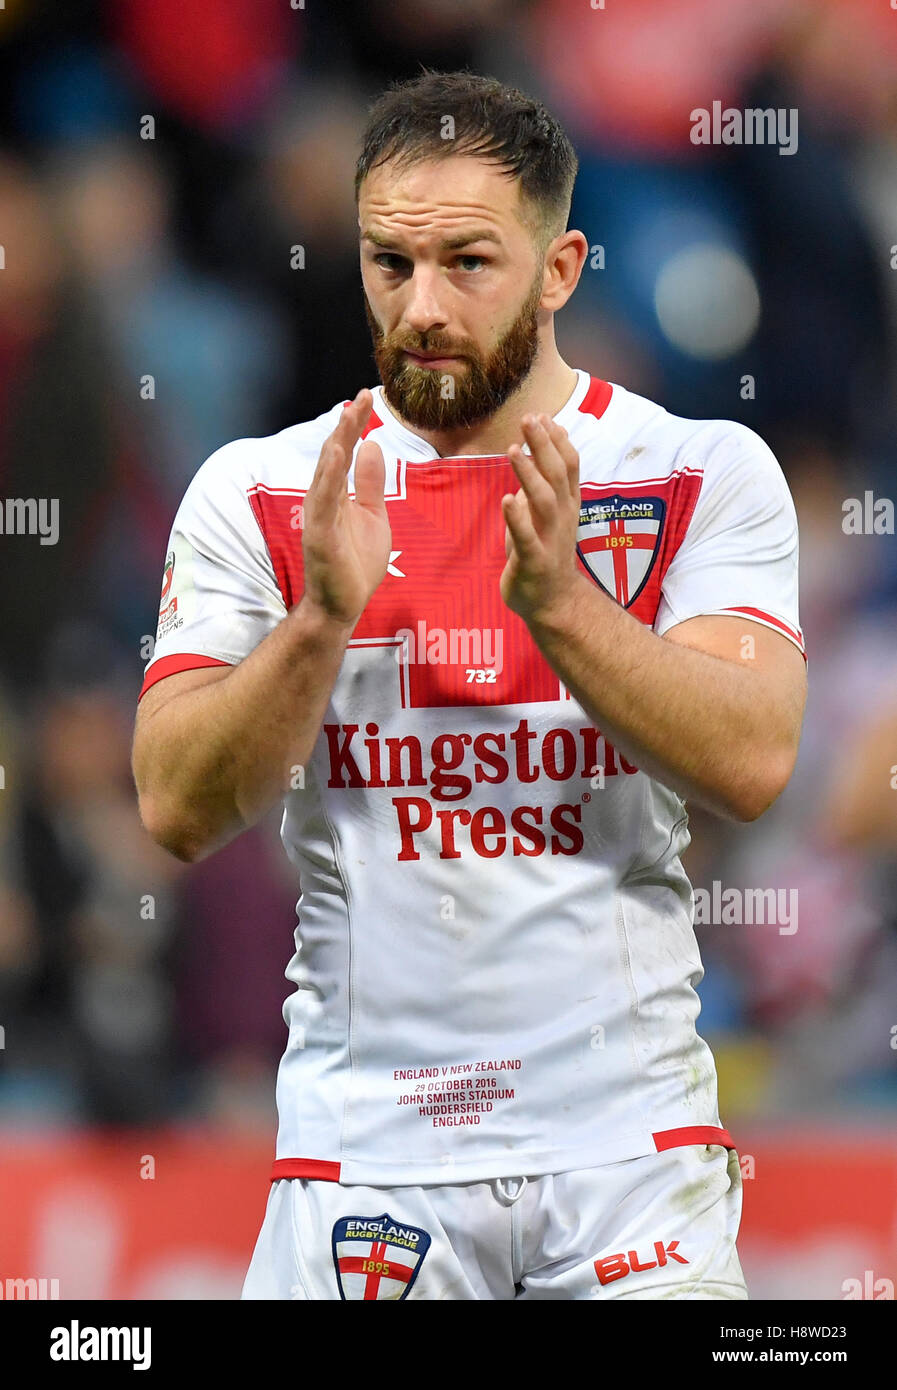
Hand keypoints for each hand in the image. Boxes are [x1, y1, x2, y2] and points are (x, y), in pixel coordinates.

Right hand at [301, 389, 390, 626]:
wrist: (343, 604)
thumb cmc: (356, 562)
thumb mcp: (373, 515)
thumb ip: (370, 483)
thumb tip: (372, 446)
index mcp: (338, 494)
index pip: (344, 452)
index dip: (354, 424)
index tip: (366, 397)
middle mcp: (325, 500)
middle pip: (333, 456)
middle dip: (346, 426)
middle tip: (359, 397)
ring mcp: (319, 517)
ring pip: (326, 475)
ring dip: (335, 446)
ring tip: (346, 418)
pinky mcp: (319, 536)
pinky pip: (323, 504)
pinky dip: (328, 479)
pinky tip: (334, 458)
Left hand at [500, 413, 583, 625]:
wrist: (553, 601)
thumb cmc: (545, 551)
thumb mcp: (546, 513)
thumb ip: (544, 481)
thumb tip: (540, 443)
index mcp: (567, 504)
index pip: (569, 465)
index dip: (557, 439)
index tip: (543, 416)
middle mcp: (563, 517)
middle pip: (558, 474)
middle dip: (544, 445)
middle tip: (529, 418)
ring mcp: (550, 539)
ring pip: (545, 500)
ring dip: (529, 473)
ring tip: (514, 450)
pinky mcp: (534, 561)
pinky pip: (527, 538)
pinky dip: (517, 518)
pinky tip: (506, 499)